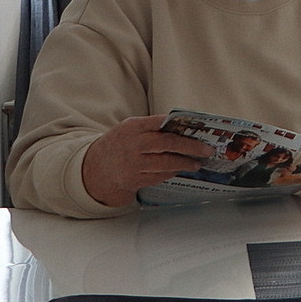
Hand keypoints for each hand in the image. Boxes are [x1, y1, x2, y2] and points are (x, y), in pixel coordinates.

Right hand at [79, 115, 212, 208]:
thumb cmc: (120, 144)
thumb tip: (186, 128)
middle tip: (207, 150)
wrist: (94, 167)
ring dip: (185, 164)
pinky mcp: (133, 179)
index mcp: (132, 127)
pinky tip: (179, 170)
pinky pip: (159, 176)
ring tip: (196, 163)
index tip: (201, 130)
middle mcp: (132, 144)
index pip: (161, 122)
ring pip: (166, 163)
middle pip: (167, 143)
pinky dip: (171, 173)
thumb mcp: (131, 129)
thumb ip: (153, 127)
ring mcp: (132, 163)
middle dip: (191, 147)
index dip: (182, 125)